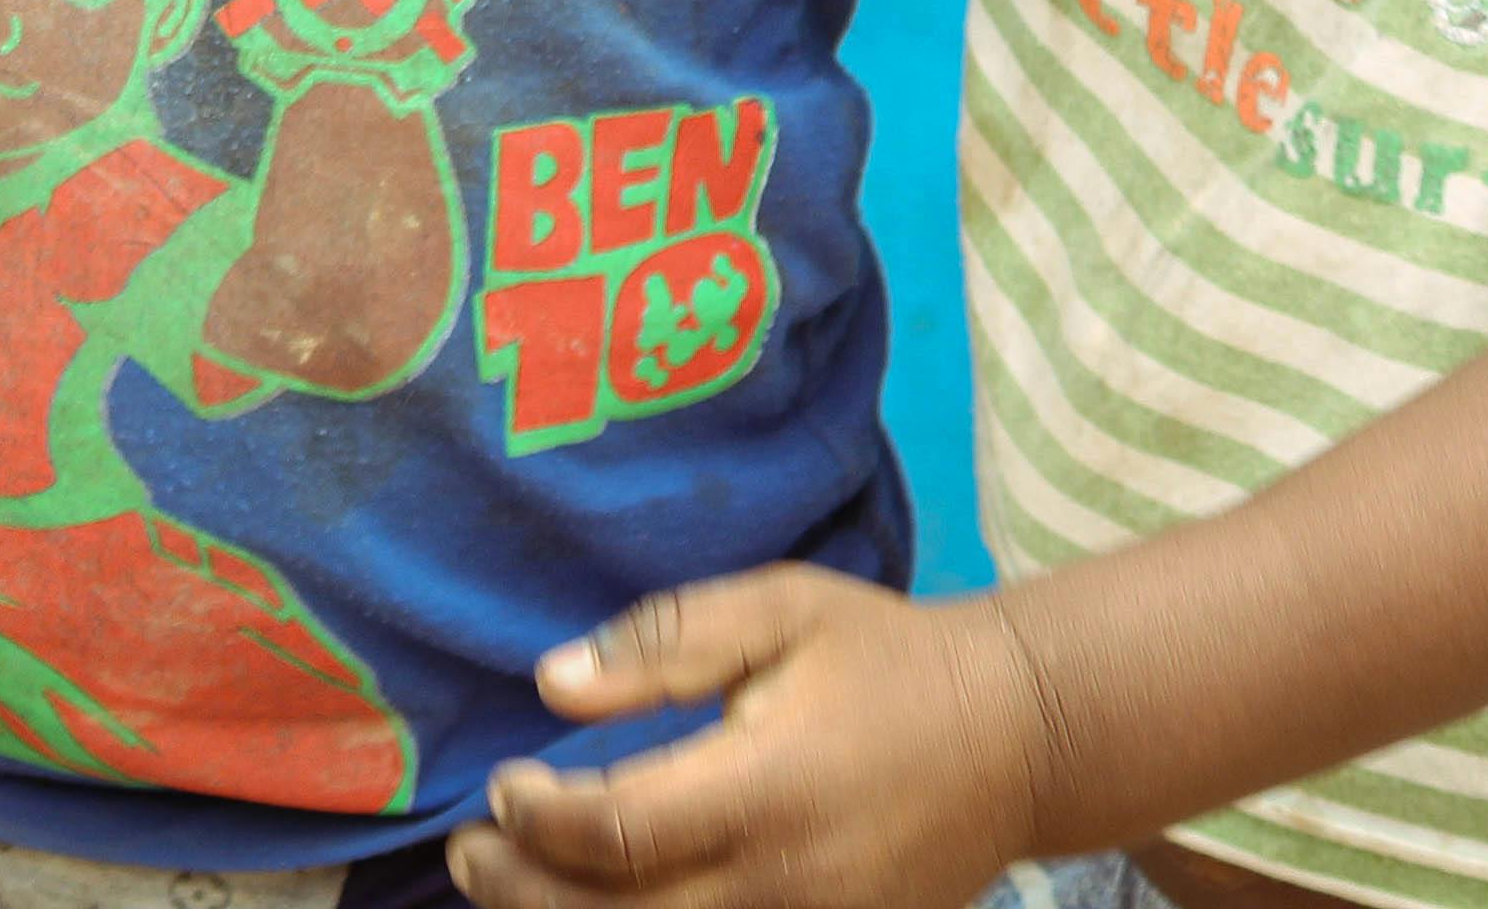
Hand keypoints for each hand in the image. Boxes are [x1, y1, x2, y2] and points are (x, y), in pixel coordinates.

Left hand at [455, 566, 1046, 908]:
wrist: (1019, 739)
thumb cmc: (886, 659)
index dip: (536, 819)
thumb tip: (551, 682)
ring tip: (512, 887)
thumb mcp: (779, 609)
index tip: (503, 784)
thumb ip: (664, 642)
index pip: (614, 831)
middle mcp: (785, 881)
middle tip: (469, 852)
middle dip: (521, 892)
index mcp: (766, 788)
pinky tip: (597, 907)